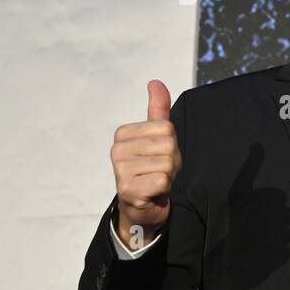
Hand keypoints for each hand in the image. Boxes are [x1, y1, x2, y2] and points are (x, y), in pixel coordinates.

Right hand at [111, 80, 181, 250]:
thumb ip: (157, 110)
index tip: (158, 156)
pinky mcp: (127, 188)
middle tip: (159, 171)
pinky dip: (164, 189)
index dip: (171, 145)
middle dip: (172, 161)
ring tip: (155, 181)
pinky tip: (153, 192)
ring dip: (169, 176)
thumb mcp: (156, 137)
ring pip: (168, 164)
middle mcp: (117, 149)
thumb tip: (155, 82)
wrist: (142, 207)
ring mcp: (120, 169)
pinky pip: (163, 180)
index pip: (167, 128)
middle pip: (169, 145)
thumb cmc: (150, 170)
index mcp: (123, 133)